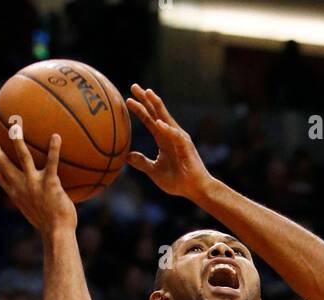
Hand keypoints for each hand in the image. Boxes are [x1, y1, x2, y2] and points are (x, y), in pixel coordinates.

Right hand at [0, 119, 76, 234]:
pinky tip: (56, 136)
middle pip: (5, 165)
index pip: (2, 179)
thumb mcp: (38, 217)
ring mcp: (34, 184)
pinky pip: (52, 162)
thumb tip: (44, 205)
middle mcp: (22, 187)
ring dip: (17, 141)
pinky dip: (54, 149)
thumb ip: (37, 206)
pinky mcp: (49, 183)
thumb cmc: (52, 229)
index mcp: (17, 196)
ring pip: (23, 157)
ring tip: (15, 127)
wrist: (57, 234)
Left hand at [126, 87, 212, 201]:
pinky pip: (175, 136)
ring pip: (166, 118)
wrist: (195, 190)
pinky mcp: (186, 147)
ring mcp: (179, 139)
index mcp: (163, 139)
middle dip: (146, 99)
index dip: (140, 109)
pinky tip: (158, 123)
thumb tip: (127, 156)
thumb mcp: (154, 171)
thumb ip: (142, 162)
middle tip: (134, 86)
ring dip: (157, 105)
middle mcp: (171, 134)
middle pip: (156, 113)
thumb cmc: (178, 181)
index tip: (128, 100)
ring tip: (148, 93)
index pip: (149, 120)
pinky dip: (167, 129)